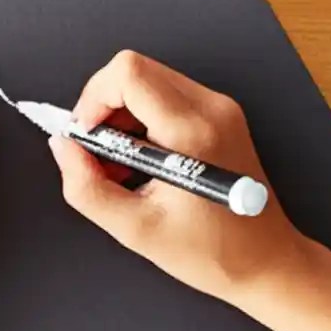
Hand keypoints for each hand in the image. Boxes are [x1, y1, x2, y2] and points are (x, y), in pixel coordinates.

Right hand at [48, 50, 308, 304]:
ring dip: (121, 115)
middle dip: (104, 106)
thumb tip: (63, 147)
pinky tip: (142, 162)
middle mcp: (211, 108)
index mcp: (192, 132)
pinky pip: (166, 95)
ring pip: (148, 79)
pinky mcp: (220, 114)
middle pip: (135, 69)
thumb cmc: (212, 253)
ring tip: (121, 165)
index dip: (93, 99)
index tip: (86, 137)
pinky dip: (141, 120)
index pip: (128, 73)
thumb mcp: (135, 230)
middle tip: (99, 153)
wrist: (267, 262)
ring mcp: (220, 108)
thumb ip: (87, 187)